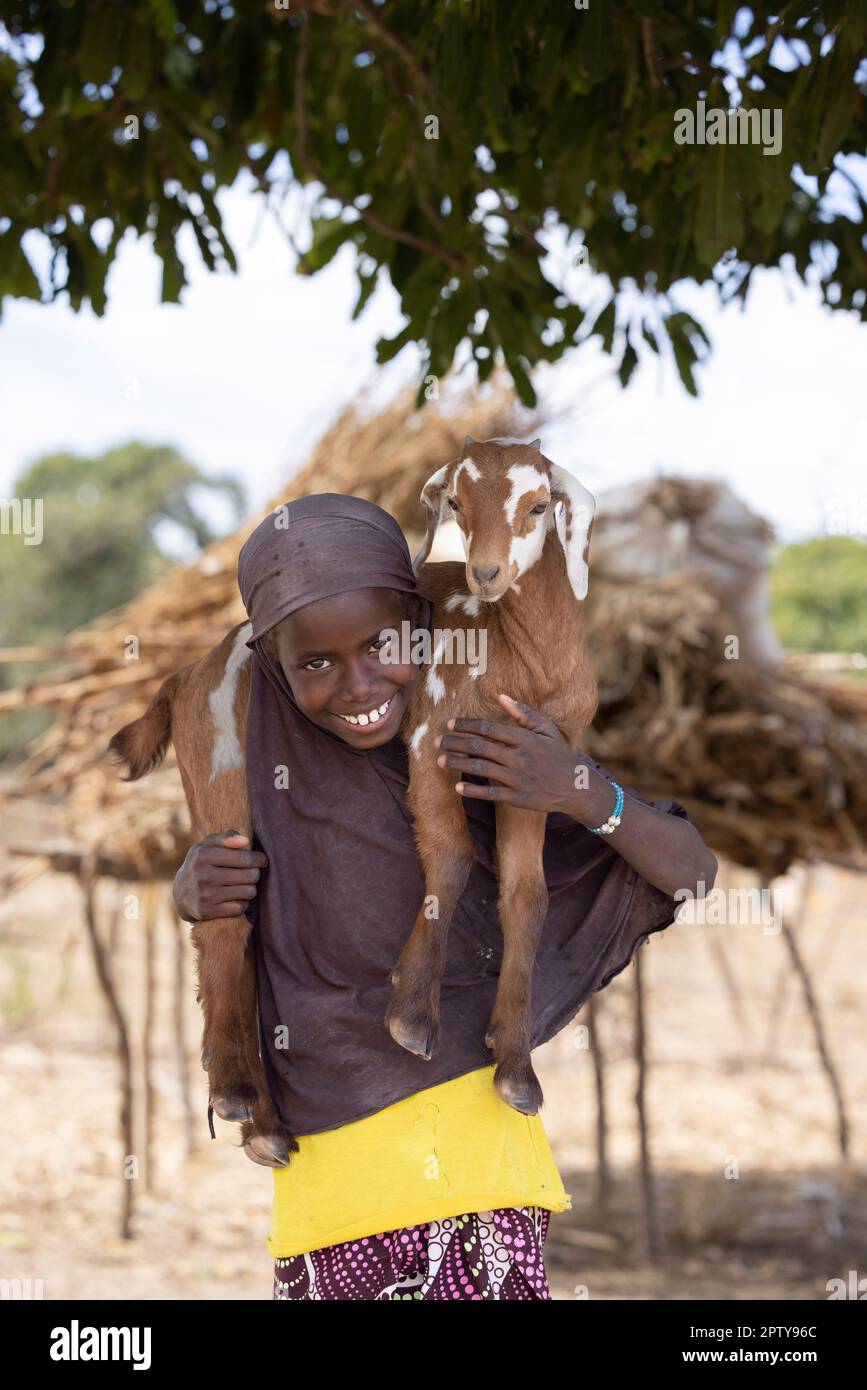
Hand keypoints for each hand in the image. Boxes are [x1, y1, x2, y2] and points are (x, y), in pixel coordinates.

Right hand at [172, 830, 267, 922]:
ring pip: (248, 892)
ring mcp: (205, 895)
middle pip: (250, 876)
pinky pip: (240, 908)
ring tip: (244, 885)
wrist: (181, 893)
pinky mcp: (207, 911)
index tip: (261, 860)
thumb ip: (227, 837)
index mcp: (203, 855)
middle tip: (251, 873)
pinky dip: (242, 903)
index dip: (258, 859)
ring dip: (250, 889)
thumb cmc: (201, 863)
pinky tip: (236, 898)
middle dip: (255, 874)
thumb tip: (245, 840)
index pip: (245, 858)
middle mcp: (203, 875)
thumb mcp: (208, 845)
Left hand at [434, 693, 608, 817]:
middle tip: (437, 741)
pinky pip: (490, 793)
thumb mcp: (547, 730)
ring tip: (440, 760)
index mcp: (524, 739)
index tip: (451, 724)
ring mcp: (517, 779)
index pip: (488, 728)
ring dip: (457, 763)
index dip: (467, 725)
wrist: (576, 787)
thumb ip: (524, 714)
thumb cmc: (559, 755)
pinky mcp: (517, 798)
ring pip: (480, 769)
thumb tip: (501, 697)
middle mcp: (519, 757)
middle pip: (479, 747)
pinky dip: (472, 790)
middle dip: (455, 743)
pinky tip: (457, 786)